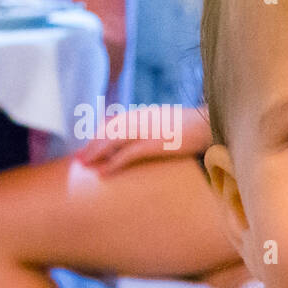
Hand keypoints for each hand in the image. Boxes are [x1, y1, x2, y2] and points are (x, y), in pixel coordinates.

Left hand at [74, 106, 212, 175]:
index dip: (99, 134)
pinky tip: (103, 173)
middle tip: (78, 158)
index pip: (113, 122)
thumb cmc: (194, 125)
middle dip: (91, 145)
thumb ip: (154, 125)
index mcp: (144, 114)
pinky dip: (113, 163)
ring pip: (112, 141)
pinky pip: (127, 155)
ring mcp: (146, 131)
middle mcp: (140, 119)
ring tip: (84, 165)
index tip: (88, 145)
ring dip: (96, 153)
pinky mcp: (154, 144)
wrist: (209, 124)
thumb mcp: (169, 121)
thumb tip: (145, 136)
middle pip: (108, 131)